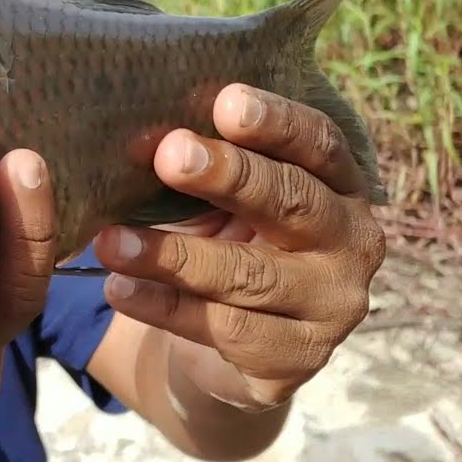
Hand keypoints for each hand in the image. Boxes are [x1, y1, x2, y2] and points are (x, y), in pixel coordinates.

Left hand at [94, 83, 386, 411]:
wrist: (238, 347)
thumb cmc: (230, 243)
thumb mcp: (224, 201)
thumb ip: (201, 170)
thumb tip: (137, 138)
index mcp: (339, 185)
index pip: (320, 144)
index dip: (277, 122)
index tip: (227, 100)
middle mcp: (351, 243)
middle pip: (292, 203)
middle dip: (229, 176)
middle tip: (170, 154)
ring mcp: (331, 307)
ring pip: (249, 275)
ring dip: (173, 255)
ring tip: (110, 241)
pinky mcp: (297, 360)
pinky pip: (223, 328)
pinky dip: (163, 306)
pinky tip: (120, 288)